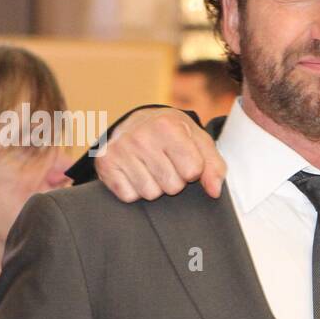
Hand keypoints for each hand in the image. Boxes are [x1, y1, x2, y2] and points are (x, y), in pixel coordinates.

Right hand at [95, 107, 225, 201]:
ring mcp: (120, 149)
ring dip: (155, 185)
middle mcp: (141, 136)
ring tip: (151, 166)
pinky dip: (135, 189)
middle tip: (166, 162)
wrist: (138, 122)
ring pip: (150, 193)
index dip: (193, 170)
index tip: (185, 158)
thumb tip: (214, 191)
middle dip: (174, 179)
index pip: (193, 171)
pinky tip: (135, 171)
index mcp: (168, 126)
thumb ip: (214, 166)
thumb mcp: (200, 142)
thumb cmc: (175, 134)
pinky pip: (129, 196)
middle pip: (172, 186)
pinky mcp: (105, 164)